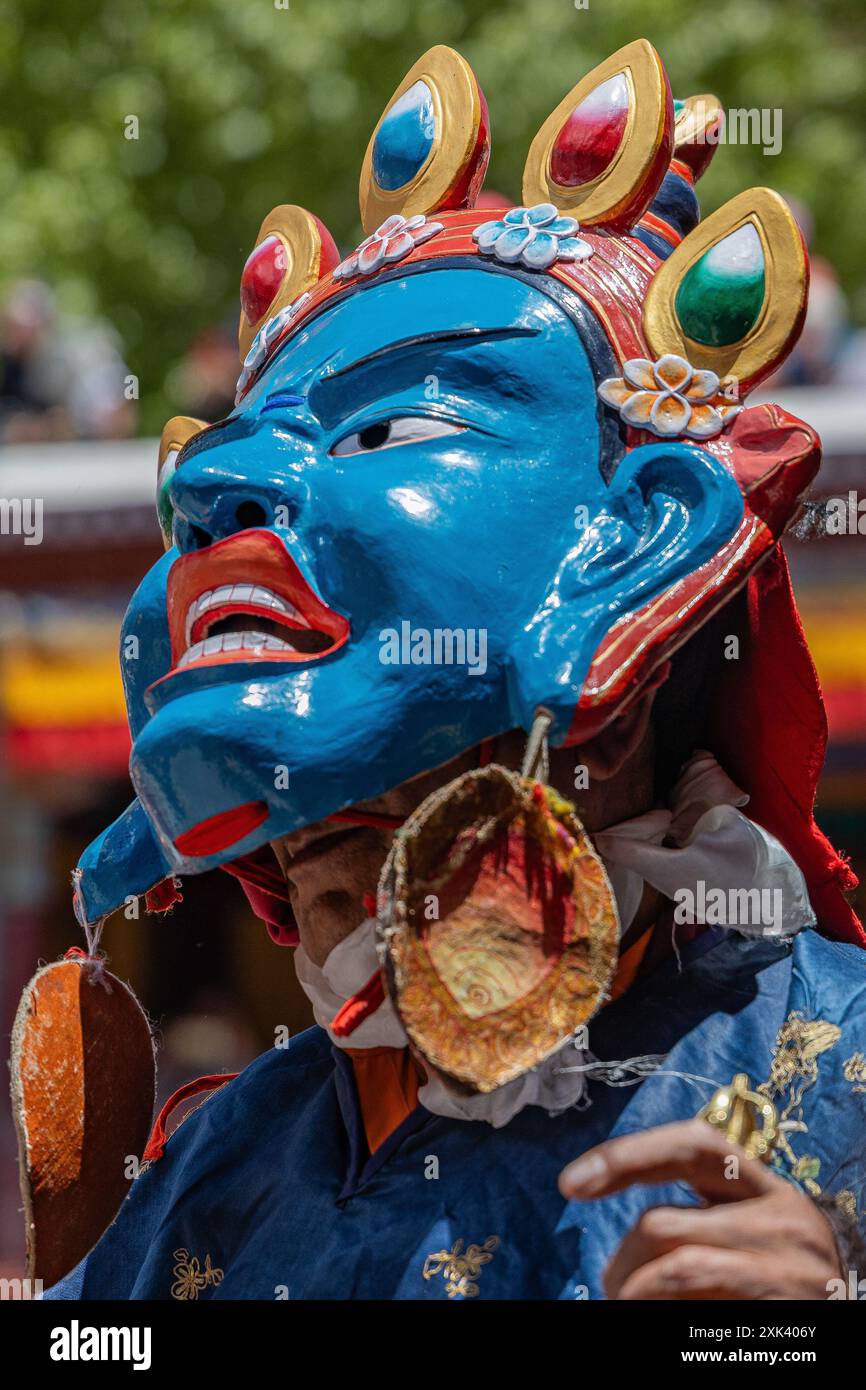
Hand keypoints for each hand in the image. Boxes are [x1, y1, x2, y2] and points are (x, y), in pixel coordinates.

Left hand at [559, 1118, 843, 1299]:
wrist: (846, 1327)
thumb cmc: (778, 1290)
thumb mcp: (747, 1238)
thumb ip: (698, 1218)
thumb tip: (612, 1206)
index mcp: (767, 1188)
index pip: (692, 1144)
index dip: (626, 1156)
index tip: (571, 1183)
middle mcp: (784, 1219)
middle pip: (662, 1221)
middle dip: (620, 1260)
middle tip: (611, 1288)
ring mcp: (789, 1269)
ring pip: (672, 1267)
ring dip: (632, 1293)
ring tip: (628, 1306)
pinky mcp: (784, 1312)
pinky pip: (696, 1307)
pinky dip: (662, 1314)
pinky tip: (665, 1320)